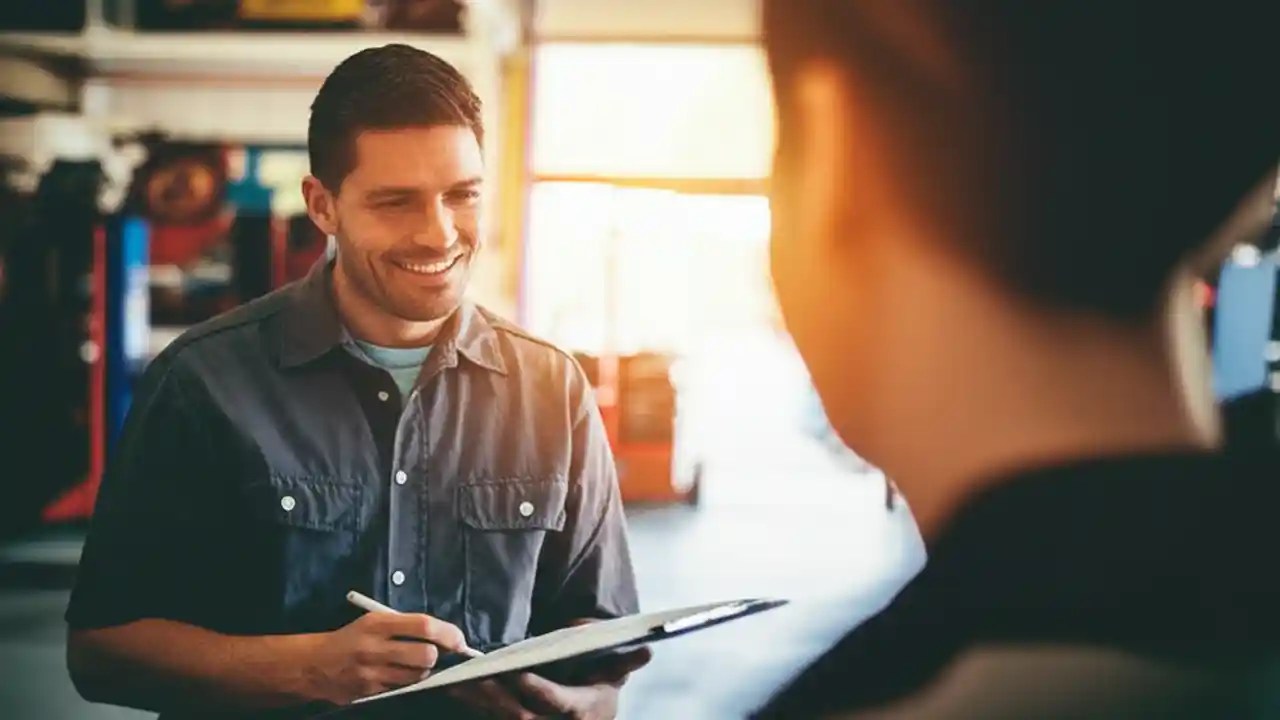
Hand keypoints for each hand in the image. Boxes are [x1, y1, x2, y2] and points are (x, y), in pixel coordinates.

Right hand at [299, 611, 466, 704]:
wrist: (314, 664)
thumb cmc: (350, 638)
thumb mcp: (372, 622)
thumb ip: (403, 625)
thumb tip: (441, 634)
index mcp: (377, 623)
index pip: (423, 626)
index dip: (447, 633)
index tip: (459, 640)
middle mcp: (375, 647)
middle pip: (425, 655)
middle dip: (436, 656)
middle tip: (433, 654)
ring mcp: (372, 672)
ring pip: (416, 676)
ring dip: (421, 671)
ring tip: (410, 664)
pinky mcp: (369, 691)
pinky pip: (400, 688)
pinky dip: (404, 682)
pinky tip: (394, 675)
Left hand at [443, 647, 650, 719]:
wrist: (596, 699)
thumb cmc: (604, 668)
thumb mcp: (616, 661)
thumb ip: (625, 659)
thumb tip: (646, 651)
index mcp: (587, 709)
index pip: (559, 702)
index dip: (537, 689)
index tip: (515, 672)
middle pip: (524, 714)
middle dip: (497, 695)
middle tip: (474, 673)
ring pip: (504, 718)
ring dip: (476, 700)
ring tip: (452, 680)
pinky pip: (494, 716)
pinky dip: (473, 702)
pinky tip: (452, 688)